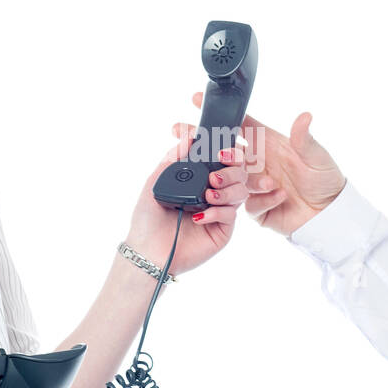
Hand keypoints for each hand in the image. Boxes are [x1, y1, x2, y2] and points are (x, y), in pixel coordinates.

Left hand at [124, 119, 251, 276]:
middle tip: (215, 174)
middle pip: (238, 173)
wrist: (147, 250)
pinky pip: (231, 214)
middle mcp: (212, 193)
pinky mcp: (223, 230)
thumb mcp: (156, 182)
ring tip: (208, 194)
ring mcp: (219, 212)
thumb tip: (188, 137)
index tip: (221, 151)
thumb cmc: (148, 219)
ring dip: (226, 190)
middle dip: (232, 170)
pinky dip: (218, 211)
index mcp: (199, 179)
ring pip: (240, 192)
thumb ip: (173, 158)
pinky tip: (200, 216)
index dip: (228, 153)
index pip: (222, 160)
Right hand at [181, 92, 344, 237]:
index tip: (197, 100)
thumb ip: (304, 138)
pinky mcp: (255, 207)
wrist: (330, 214)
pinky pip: (248, 203)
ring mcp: (253, 185)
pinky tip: (280, 196)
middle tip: (188, 136)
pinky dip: (261, 199)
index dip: (220, 113)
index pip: (239, 123)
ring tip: (232, 178)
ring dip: (226, 177)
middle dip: (204, 143)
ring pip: (230, 179)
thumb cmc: (325, 179)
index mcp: (267, 143)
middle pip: (224, 150)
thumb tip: (304, 116)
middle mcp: (256, 162)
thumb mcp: (316, 156)